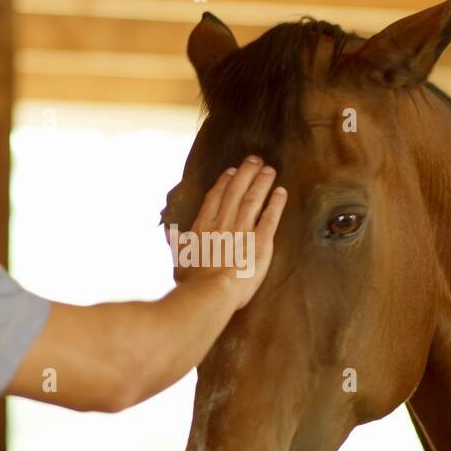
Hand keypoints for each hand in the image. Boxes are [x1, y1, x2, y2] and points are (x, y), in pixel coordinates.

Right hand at [173, 155, 287, 309]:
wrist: (211, 291)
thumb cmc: (193, 281)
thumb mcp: (179, 260)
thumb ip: (176, 243)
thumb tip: (168, 233)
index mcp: (203, 226)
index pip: (215, 197)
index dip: (225, 182)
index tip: (231, 171)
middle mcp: (224, 222)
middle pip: (236, 191)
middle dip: (246, 173)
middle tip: (255, 160)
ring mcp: (243, 230)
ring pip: (254, 199)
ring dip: (262, 182)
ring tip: (269, 170)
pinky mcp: (261, 241)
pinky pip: (270, 217)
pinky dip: (276, 204)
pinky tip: (281, 192)